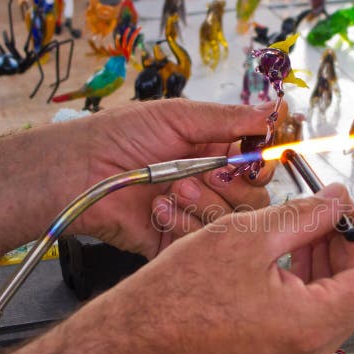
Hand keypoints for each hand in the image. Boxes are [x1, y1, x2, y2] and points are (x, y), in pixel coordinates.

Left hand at [73, 98, 285, 257]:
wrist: (79, 173)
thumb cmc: (120, 136)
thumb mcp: (177, 116)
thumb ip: (229, 119)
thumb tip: (273, 111)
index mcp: (216, 153)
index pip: (259, 165)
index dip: (260, 164)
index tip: (254, 160)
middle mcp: (210, 186)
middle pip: (254, 199)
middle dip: (231, 188)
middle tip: (205, 176)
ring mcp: (196, 215)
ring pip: (232, 223)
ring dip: (205, 204)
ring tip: (172, 189)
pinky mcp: (178, 242)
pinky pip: (202, 242)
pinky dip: (183, 224)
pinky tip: (158, 209)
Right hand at [105, 183, 353, 353]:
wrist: (131, 343)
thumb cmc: (177, 294)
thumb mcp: (247, 236)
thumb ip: (305, 215)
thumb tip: (339, 200)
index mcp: (309, 326)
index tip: (349, 211)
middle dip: (346, 247)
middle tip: (324, 211)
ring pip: (335, 306)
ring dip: (326, 263)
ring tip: (300, 227)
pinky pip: (310, 319)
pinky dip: (306, 285)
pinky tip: (284, 255)